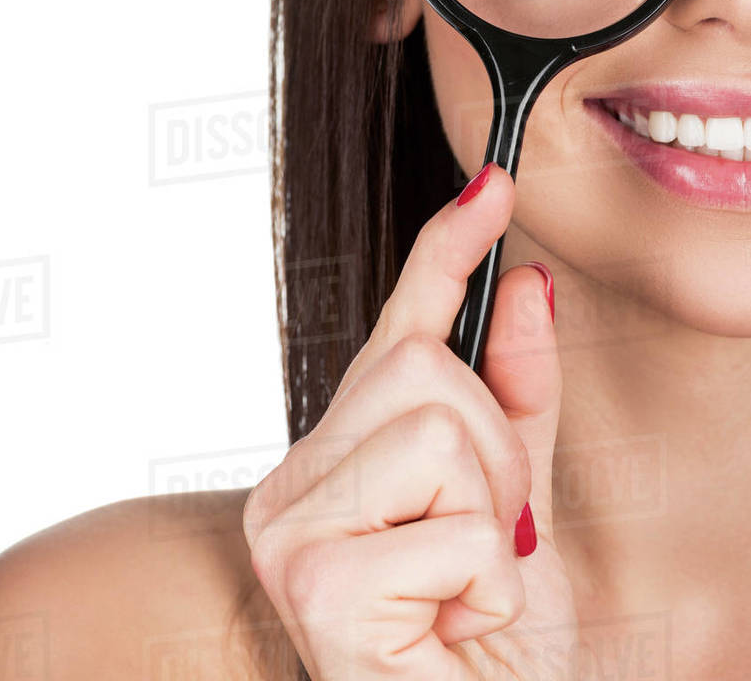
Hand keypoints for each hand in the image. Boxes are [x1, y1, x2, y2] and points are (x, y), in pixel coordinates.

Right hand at [243, 164, 577, 679]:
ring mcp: (290, 528)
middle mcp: (292, 482)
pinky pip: (454, 527)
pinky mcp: (314, 580)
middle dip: (494, 456)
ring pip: (439, 433)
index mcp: (333, 457)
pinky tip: (443, 626)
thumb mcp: (515, 506)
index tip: (494, 184)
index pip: (396, 330)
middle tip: (483, 542)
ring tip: (459, 588)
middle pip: (423, 372)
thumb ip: (516, 397)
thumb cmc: (475, 640)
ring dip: (491, 522)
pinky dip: (482, 582)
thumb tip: (527, 285)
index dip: (447, 251)